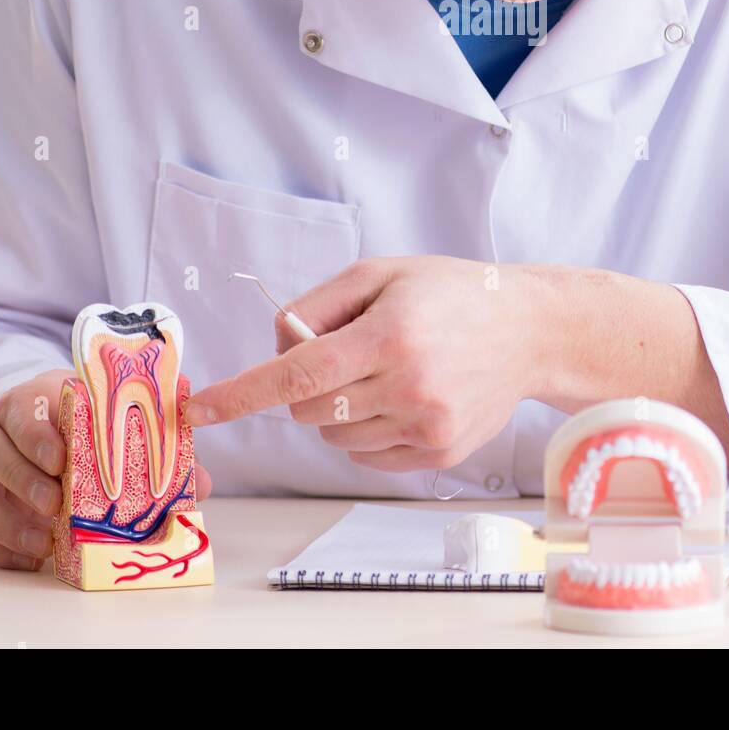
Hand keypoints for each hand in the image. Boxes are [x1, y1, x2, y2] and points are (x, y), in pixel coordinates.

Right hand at [0, 367, 212, 570]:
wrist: (58, 433)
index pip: (21, 403)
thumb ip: (160, 445)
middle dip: (19, 474)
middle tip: (55, 502)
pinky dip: (2, 546)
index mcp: (38, 397)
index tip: (62, 457)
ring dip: (6, 516)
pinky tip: (34, 556)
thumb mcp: (124, 423)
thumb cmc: (96, 423)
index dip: (35, 431)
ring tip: (46, 539)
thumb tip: (201, 482)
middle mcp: (1, 428)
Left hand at [185, 256, 538, 474]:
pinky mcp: (438, 453)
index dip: (242, 394)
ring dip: (338, 410)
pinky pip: (367, 456)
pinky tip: (400, 396)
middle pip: (308, 411)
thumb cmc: (450, 292)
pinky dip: (366, 430)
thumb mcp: (382, 273)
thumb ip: (318, 307)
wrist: (528, 329)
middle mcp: (407, 386)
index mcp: (388, 335)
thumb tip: (277, 349)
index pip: (296, 376)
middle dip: (307, 386)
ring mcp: (425, 426)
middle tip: (346, 351)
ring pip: (334, 437)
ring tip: (383, 371)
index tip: (200, 411)